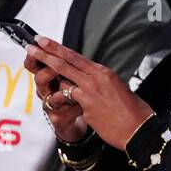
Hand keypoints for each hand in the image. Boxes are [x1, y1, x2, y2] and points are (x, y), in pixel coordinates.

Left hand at [25, 37, 152, 149]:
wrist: (138, 129)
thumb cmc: (132, 109)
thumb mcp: (117, 87)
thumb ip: (99, 81)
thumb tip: (87, 78)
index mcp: (104, 72)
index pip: (75, 57)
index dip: (57, 48)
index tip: (43, 41)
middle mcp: (96, 80)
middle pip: (65, 64)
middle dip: (45, 55)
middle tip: (32, 47)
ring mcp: (90, 94)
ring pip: (64, 83)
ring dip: (58, 86)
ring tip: (57, 85)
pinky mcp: (87, 109)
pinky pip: (71, 103)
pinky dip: (70, 105)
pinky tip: (77, 110)